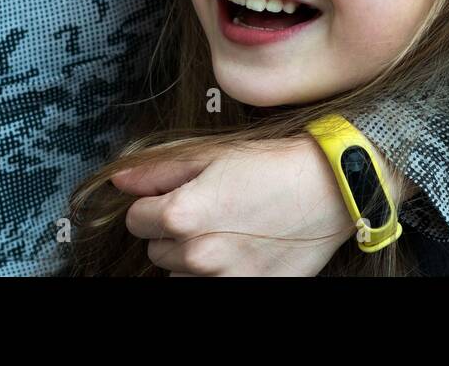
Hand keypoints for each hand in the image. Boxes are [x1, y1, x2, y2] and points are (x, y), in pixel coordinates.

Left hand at [111, 136, 355, 275]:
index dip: (151, 205)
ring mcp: (224, 281)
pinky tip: (241, 251)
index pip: (135, 220)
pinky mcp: (249, 292)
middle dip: (172, 233)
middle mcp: (198, 255)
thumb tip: (119, 180)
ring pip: (182, 276)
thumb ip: (158, 170)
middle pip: (156, 251)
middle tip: (208, 211)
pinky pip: (213, 289)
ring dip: (193, 259)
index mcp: (182, 216)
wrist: (329, 188)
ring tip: (227, 232)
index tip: (173, 197)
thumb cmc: (272, 165)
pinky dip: (220, 274)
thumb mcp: (211, 155)